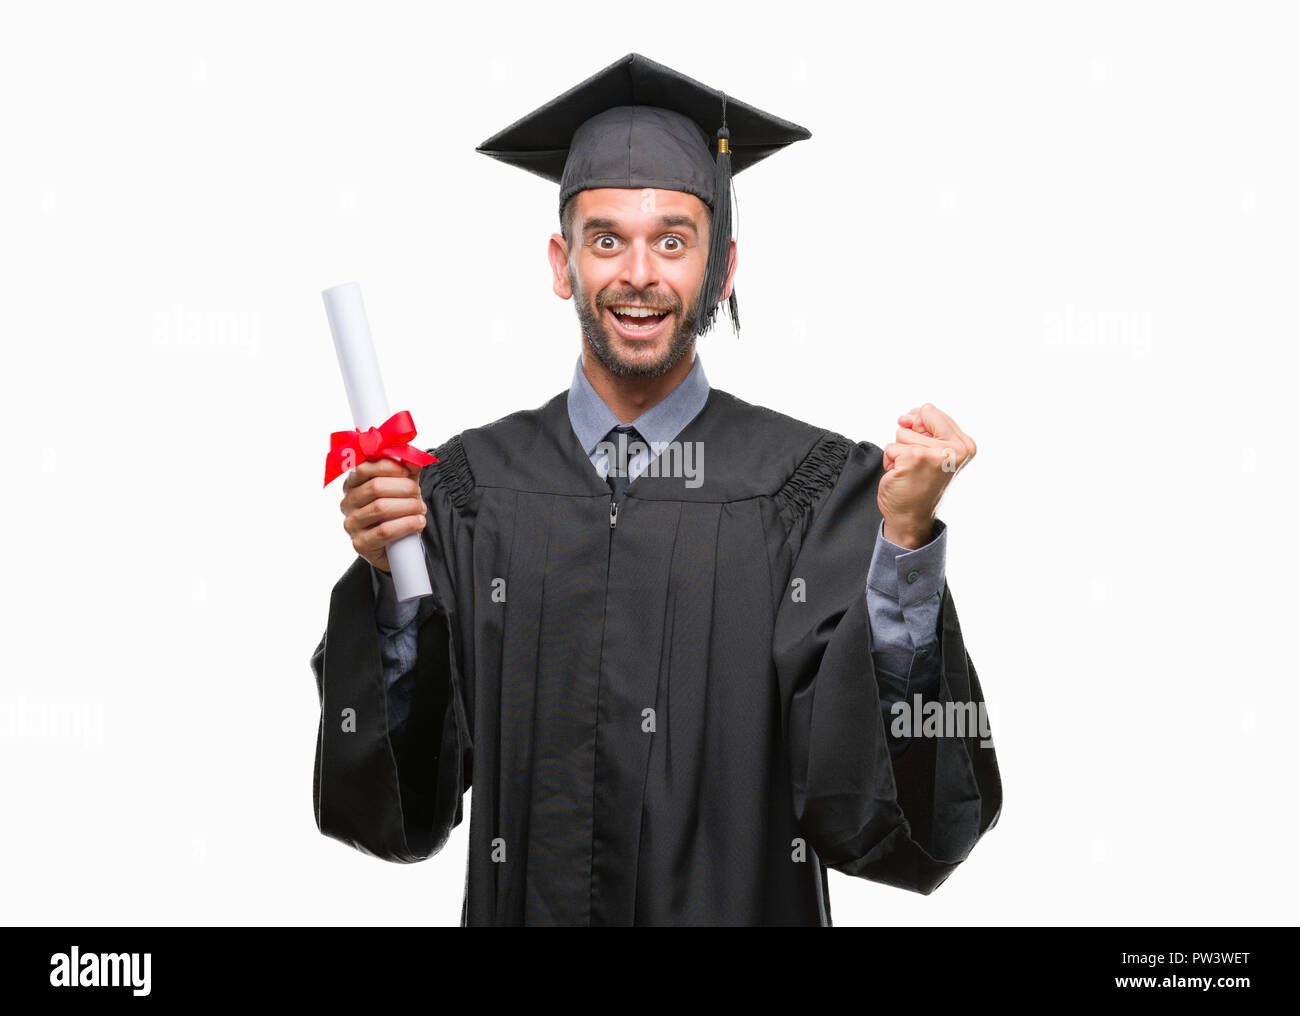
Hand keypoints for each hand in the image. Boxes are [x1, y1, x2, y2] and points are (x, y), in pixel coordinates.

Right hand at [339, 459, 426, 571]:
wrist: (396, 547)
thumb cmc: (397, 512)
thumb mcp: (402, 488)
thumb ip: (407, 471)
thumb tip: (413, 459)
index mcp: (352, 484)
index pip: (364, 468)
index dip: (389, 466)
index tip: (408, 471)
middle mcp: (347, 503)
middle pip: (375, 487)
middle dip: (404, 488)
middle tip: (418, 494)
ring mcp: (351, 524)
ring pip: (381, 508)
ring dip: (409, 506)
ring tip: (421, 509)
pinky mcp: (360, 544)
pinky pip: (385, 531)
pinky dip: (407, 524)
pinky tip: (419, 522)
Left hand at [879, 403, 975, 548]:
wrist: (911, 517)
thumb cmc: (920, 484)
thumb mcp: (934, 450)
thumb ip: (926, 427)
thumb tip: (906, 417)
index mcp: (965, 445)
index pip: (931, 411)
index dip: (919, 425)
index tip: (924, 449)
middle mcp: (955, 449)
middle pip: (915, 420)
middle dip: (909, 439)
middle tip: (917, 463)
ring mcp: (935, 453)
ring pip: (902, 433)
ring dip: (899, 452)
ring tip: (909, 470)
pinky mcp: (915, 459)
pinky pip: (890, 447)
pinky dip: (890, 461)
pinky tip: (901, 475)